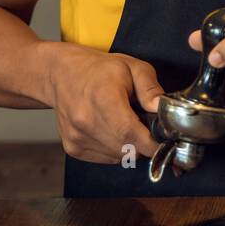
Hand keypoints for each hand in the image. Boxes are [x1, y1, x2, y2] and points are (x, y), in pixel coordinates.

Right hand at [39, 42, 162, 163]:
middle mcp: (86, 122)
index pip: (130, 134)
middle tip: (146, 126)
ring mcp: (77, 137)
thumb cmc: (98, 69)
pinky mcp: (73, 148)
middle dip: (144, 144)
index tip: (165, 141)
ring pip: (119, 157)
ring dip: (130, 147)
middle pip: (127, 149)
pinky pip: (106, 158)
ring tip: (126, 123)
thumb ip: (151, 88)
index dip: (152, 143)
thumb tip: (163, 108)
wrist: (60, 75)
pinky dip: (116, 149)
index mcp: (103, 99)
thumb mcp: (132, 67)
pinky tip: (112, 130)